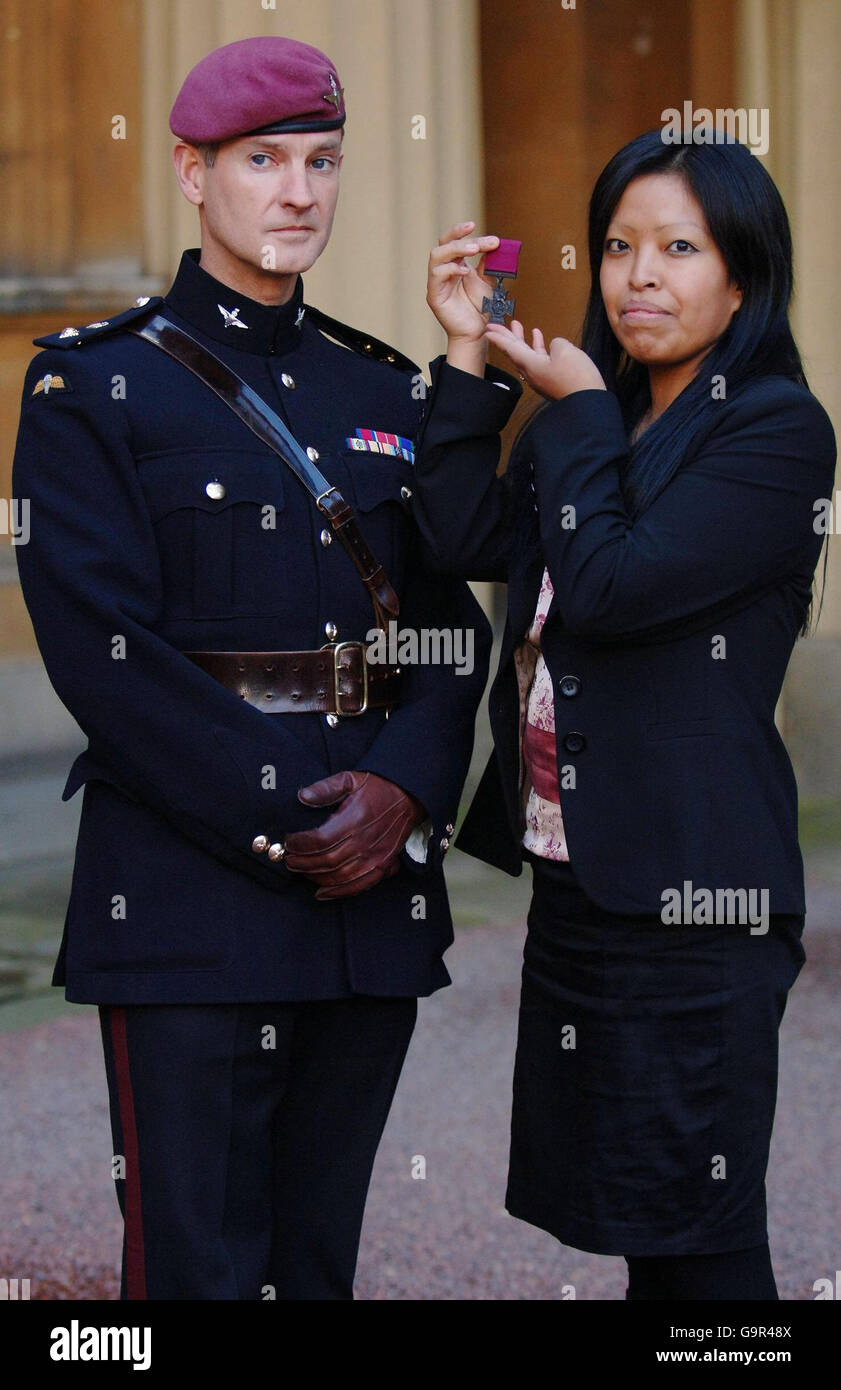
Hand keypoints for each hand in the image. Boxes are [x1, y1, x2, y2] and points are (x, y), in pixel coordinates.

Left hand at [283, 770, 427, 900]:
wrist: (407, 797)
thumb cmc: (377, 788)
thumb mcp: (351, 779)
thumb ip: (325, 788)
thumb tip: (302, 797)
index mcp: (356, 818)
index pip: (321, 839)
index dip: (301, 844)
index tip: (289, 842)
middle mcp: (366, 840)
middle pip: (327, 860)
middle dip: (303, 863)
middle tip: (289, 860)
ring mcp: (376, 856)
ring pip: (340, 876)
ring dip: (316, 877)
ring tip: (301, 871)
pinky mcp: (384, 865)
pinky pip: (360, 885)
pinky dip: (340, 892)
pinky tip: (322, 892)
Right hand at [427, 221, 499, 343]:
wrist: (476, 332)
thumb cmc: (480, 309)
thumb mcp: (487, 281)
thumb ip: (487, 264)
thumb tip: (495, 244)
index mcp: (455, 265)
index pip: (455, 241)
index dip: (465, 233)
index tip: (484, 231)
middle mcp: (443, 271)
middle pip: (443, 244)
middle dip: (459, 237)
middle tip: (478, 240)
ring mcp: (437, 283)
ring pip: (436, 255)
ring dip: (455, 249)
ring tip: (473, 249)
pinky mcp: (434, 295)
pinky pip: (436, 275)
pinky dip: (451, 269)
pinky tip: (465, 272)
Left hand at [483, 319, 606, 400]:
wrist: (588, 403)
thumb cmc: (576, 378)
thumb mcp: (565, 350)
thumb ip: (556, 343)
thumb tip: (555, 347)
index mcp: (531, 365)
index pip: (510, 348)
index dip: (499, 338)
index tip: (488, 330)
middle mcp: (532, 373)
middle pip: (515, 351)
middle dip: (507, 336)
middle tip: (496, 325)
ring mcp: (541, 378)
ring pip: (526, 355)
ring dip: (521, 339)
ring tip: (517, 325)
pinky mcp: (551, 381)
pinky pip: (539, 360)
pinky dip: (537, 348)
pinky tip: (539, 339)